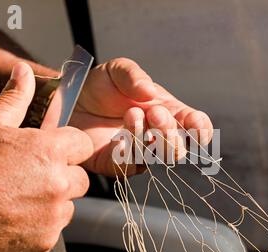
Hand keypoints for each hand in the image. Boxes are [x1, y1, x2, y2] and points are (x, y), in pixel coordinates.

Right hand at [0, 62, 92, 251]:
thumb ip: (15, 98)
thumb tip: (25, 72)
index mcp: (51, 151)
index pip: (82, 144)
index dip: (68, 147)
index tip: (53, 152)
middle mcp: (60, 182)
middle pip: (81, 177)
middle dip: (64, 175)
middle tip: (35, 177)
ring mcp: (56, 213)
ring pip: (70, 203)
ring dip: (55, 200)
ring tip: (24, 197)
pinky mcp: (48, 238)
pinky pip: (56, 227)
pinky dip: (43, 223)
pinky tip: (19, 216)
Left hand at [69, 58, 213, 176]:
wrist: (67, 101)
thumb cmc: (99, 86)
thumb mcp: (118, 70)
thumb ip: (134, 76)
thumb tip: (150, 93)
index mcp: (168, 112)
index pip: (194, 126)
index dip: (200, 129)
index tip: (194, 124)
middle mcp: (157, 135)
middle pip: (179, 147)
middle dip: (171, 132)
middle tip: (154, 113)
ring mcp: (139, 151)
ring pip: (158, 157)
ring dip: (148, 137)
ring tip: (131, 115)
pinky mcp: (119, 164)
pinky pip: (131, 165)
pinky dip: (129, 151)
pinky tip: (118, 138)